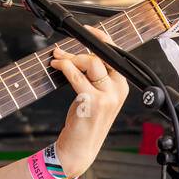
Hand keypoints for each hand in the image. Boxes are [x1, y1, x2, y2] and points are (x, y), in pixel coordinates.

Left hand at [48, 27, 129, 176]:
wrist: (79, 148)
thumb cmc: (84, 121)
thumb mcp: (93, 96)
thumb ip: (92, 77)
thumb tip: (77, 53)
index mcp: (122, 86)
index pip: (115, 55)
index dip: (100, 39)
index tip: (87, 30)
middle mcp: (118, 90)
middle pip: (101, 57)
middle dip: (78, 50)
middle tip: (61, 52)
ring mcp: (107, 97)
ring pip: (90, 63)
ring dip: (70, 58)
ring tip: (56, 59)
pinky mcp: (92, 102)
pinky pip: (77, 77)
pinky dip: (66, 67)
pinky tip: (58, 65)